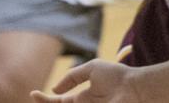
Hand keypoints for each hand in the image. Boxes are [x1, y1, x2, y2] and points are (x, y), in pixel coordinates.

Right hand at [30, 59, 144, 102]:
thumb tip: (53, 90)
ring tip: (45, 101)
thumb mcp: (91, 69)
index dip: (43, 100)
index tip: (33, 93)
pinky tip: (63, 102)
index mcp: (80, 98)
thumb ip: (72, 77)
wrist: (135, 87)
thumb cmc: (116, 76)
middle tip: (39, 100)